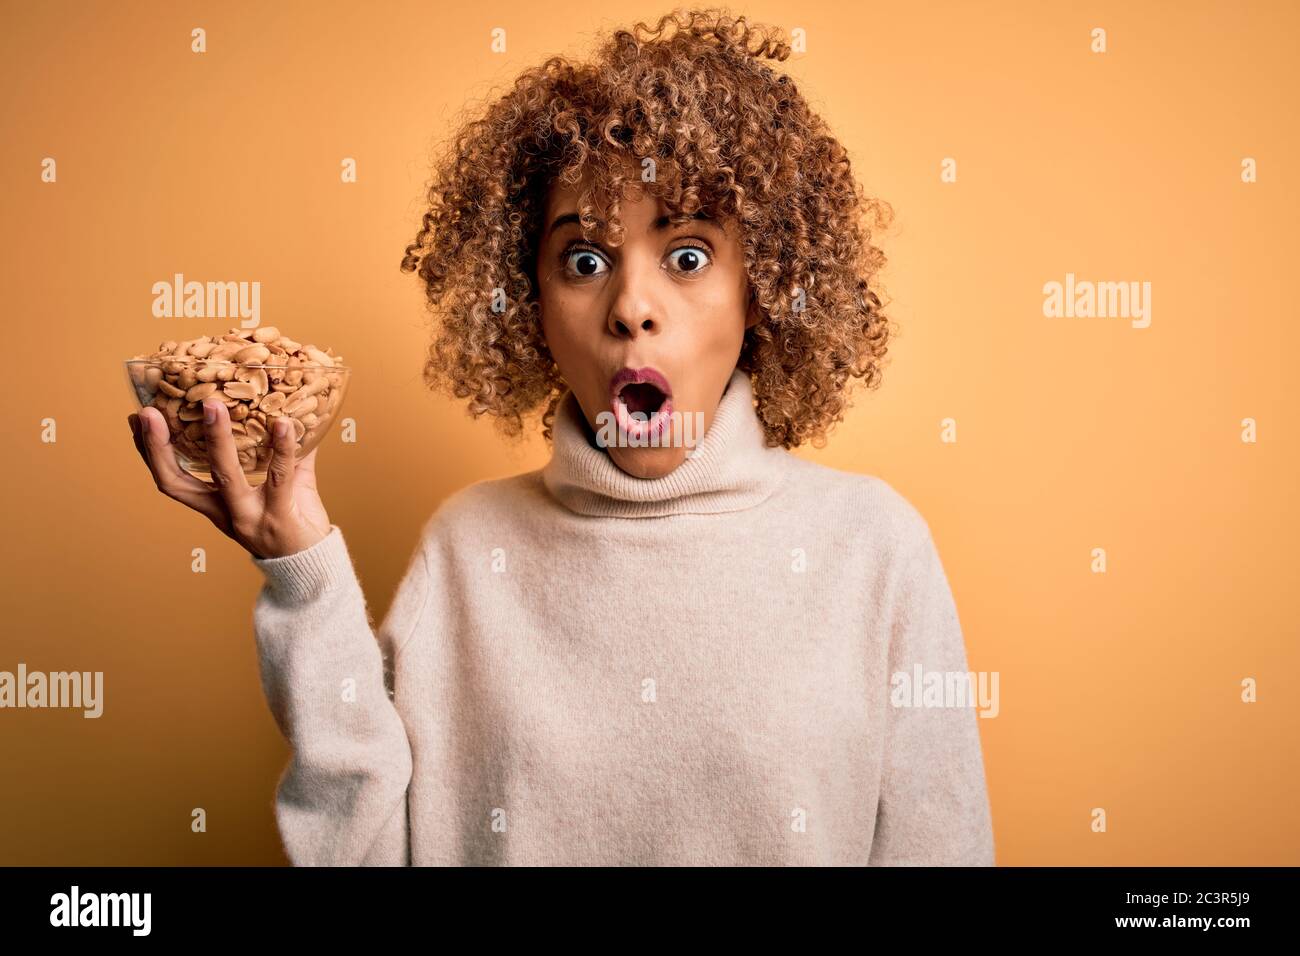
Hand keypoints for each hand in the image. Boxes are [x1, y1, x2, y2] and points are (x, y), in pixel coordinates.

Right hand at [128, 399, 331, 558]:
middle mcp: (225, 513)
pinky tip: (282, 424)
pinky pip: (279, 478)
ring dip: (217, 440)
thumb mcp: (282, 486)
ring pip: (225, 477)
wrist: (313, 565)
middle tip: (151, 413)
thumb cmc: (294, 522)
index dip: (150, 453)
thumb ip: (285, 452)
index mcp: (214, 506)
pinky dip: (282, 449)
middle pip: (177, 483)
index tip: (136, 420)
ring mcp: (250, 517)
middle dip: (160, 447)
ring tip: (214, 406)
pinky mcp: (279, 518)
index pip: (170, 479)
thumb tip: (290, 410)